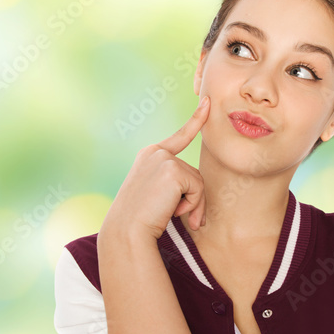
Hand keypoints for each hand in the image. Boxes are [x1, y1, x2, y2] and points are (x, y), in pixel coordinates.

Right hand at [101, 95, 210, 240]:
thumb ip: (176, 191)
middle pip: (194, 173)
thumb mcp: (156, 198)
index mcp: (149, 156)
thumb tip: (200, 216)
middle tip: (175, 215)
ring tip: (169, 213)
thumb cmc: (139, 221)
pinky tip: (171, 210)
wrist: (126, 230)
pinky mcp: (173, 170)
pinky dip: (192, 206)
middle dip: (193, 199)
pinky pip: (198, 189)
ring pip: (198, 183)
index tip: (207, 103)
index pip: (179, 137)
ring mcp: (164, 159)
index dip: (196, 120)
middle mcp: (156, 153)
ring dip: (192, 204)